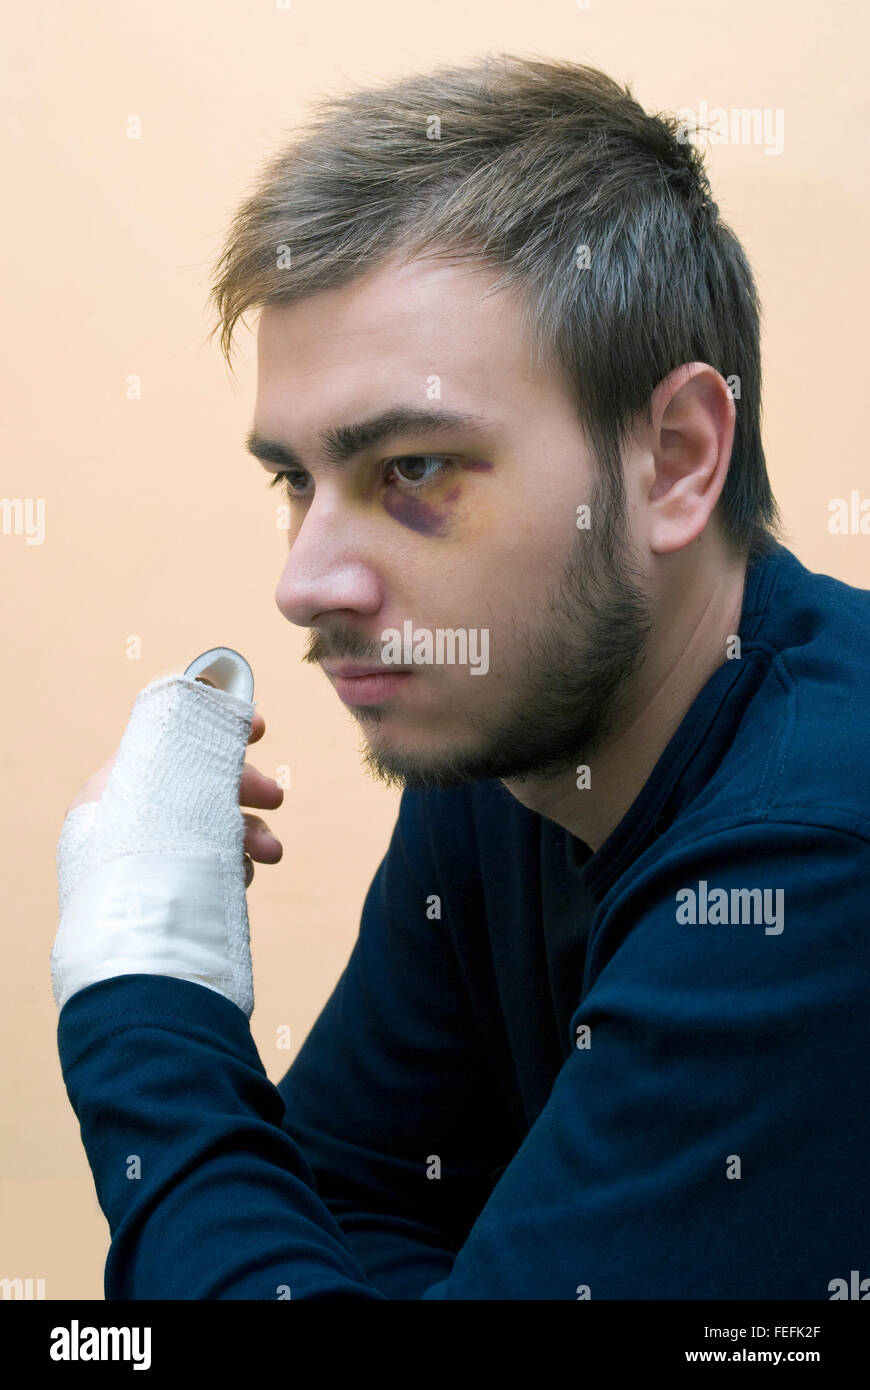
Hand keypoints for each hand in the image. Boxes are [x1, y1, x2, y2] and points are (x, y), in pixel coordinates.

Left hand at [52, 672, 276, 1018]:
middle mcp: (124, 829)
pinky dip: (234, 863)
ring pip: (209, 829)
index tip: (257, 726)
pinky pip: (211, 865)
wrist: (147, 976)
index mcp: (110, 797)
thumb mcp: (157, 790)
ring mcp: (149, 867)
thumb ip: (175, 739)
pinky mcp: (173, 899)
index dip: (211, 728)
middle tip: (276, 795)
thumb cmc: (147, 877)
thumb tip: (196, 688)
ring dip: (249, 831)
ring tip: (269, 854)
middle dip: (242, 788)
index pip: (160, 743)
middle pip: (192, 786)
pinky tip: (245, 878)